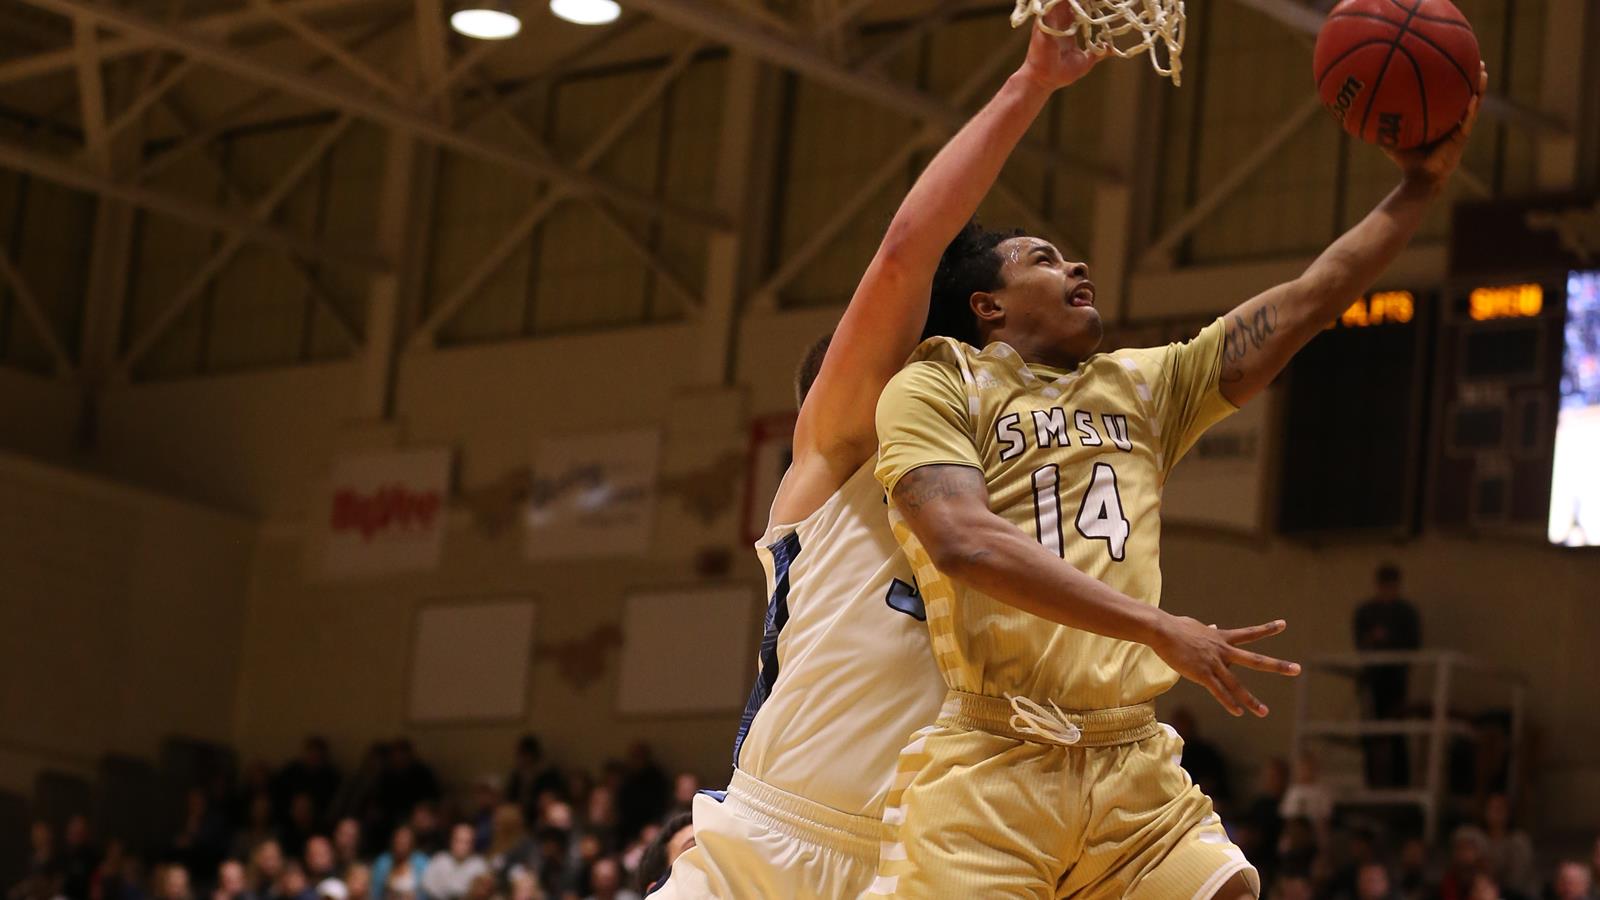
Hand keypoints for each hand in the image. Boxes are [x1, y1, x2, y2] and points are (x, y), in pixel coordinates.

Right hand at [1018, 8, 1105, 90]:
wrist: (1045, 80)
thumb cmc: (1061, 74)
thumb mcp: (1085, 62)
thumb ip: (1098, 53)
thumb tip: (1112, 49)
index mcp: (1068, 29)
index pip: (1079, 10)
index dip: (1089, 3)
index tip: (1103, 0)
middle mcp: (1058, 23)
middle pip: (1071, 2)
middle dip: (1083, 0)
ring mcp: (1049, 21)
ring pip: (1061, 1)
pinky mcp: (1043, 22)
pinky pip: (1052, 5)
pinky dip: (1061, 1)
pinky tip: (1073, 0)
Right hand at [1152, 616, 1300, 716]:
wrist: (1161, 630)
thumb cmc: (1174, 627)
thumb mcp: (1195, 627)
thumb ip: (1207, 630)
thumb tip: (1212, 627)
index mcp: (1221, 638)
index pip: (1249, 634)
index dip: (1266, 629)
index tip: (1283, 624)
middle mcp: (1223, 651)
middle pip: (1255, 660)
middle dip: (1277, 666)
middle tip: (1297, 669)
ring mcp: (1214, 664)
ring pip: (1237, 685)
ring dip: (1251, 700)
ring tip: (1264, 712)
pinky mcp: (1202, 674)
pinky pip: (1218, 692)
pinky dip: (1229, 703)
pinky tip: (1238, 712)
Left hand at [1386, 62, 1486, 186]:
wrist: (1418, 178)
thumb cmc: (1406, 160)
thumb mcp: (1393, 137)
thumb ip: (1383, 122)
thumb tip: (1363, 109)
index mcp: (1442, 118)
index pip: (1450, 94)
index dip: (1455, 79)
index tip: (1456, 59)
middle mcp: (1453, 121)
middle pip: (1466, 94)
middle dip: (1472, 78)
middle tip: (1475, 59)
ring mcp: (1459, 129)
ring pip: (1473, 105)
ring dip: (1479, 89)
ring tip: (1482, 73)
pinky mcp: (1460, 139)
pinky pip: (1467, 122)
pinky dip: (1470, 110)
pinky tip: (1474, 98)